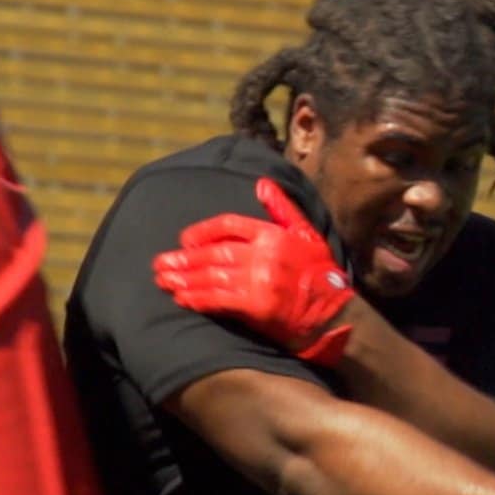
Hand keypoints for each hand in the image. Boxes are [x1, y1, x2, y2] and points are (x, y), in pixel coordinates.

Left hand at [154, 177, 354, 365]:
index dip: (202, 232)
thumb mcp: (306, 231)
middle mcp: (263, 255)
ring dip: (184, 279)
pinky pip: (219, 300)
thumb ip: (281, 207)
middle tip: (159, 263)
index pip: (228, 225)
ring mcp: (259, 282)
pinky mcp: (257, 307)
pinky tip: (182, 298)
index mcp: (272, 234)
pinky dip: (198, 299)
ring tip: (163, 280)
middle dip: (183, 260)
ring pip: (212, 277)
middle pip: (213, 254)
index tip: (184, 240)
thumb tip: (261, 184)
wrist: (335, 310)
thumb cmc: (319, 270)